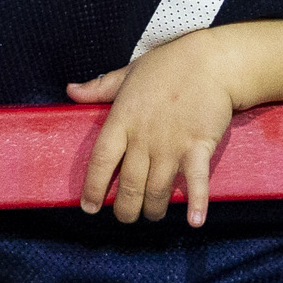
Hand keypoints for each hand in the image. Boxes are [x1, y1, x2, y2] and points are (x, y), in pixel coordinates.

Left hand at [70, 29, 240, 226]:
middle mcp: (144, 138)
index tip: (89, 207)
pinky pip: (196, 181)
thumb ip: (99, 87)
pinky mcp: (199, 147)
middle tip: (126, 217)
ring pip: (157, 190)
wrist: (212, 61)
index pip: (101, 161)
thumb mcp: (128, 72)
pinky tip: (195, 222)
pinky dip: (197, 203)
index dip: (93, 188)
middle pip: (129, 185)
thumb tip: (70, 90)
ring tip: (153, 214)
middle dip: (125, 209)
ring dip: (154, 209)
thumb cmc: (169, 64)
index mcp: (123, 119)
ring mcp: (172, 145)